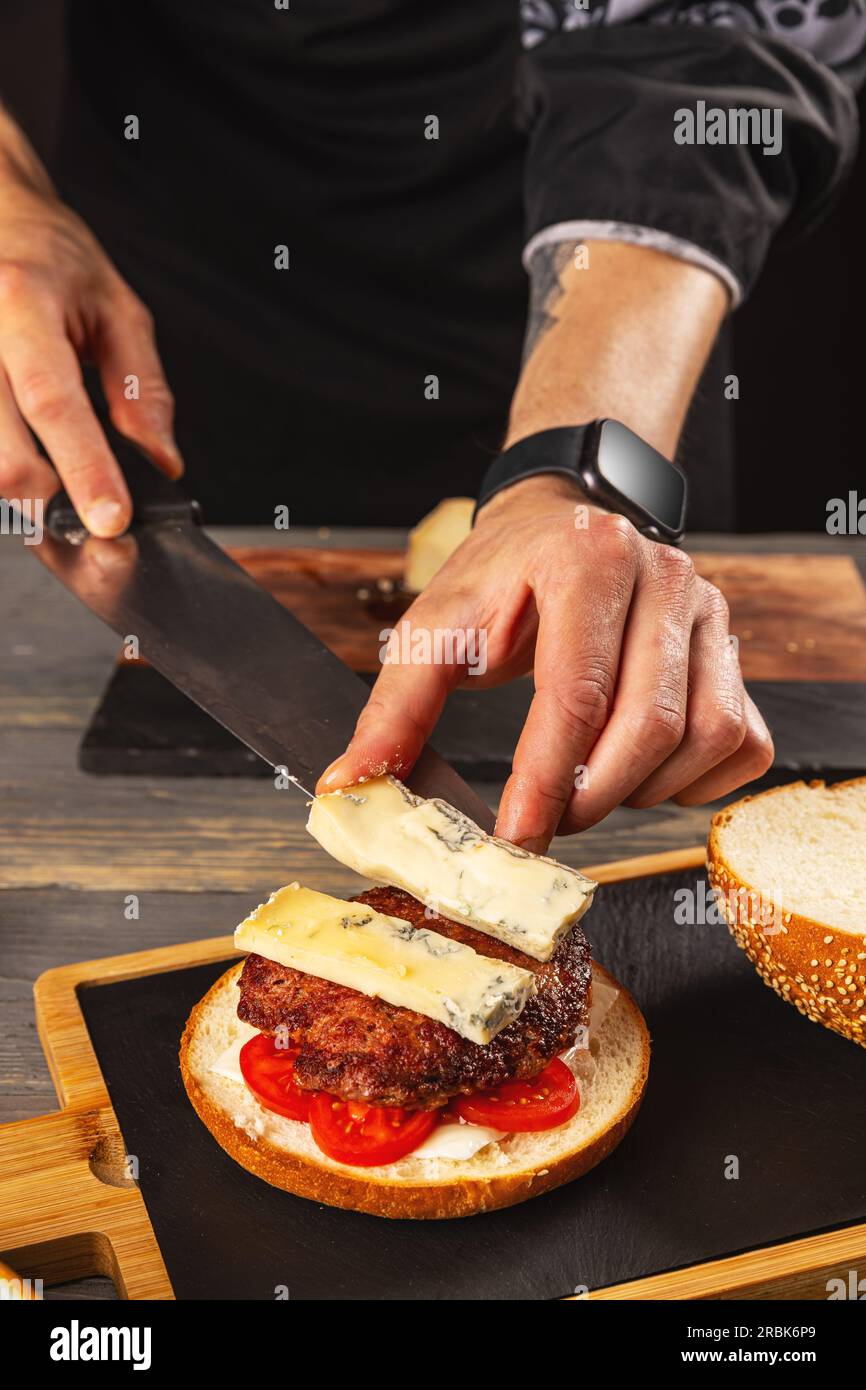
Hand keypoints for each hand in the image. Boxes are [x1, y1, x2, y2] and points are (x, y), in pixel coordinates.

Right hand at [0, 124, 180, 536]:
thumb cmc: (51, 259)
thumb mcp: (117, 308)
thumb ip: (141, 388)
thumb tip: (161, 458)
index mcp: (23, 301)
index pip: (54, 400)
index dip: (84, 468)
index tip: (110, 517)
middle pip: (0, 448)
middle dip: (42, 496)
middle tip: (77, 502)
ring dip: (13, 487)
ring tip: (43, 472)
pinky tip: (17, 448)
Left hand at [317, 474, 772, 849]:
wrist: (560, 522)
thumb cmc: (498, 579)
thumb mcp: (435, 627)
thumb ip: (394, 708)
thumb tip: (349, 786)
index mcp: (585, 561)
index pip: (577, 692)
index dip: (546, 778)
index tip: (518, 836)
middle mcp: (664, 577)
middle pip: (651, 723)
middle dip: (594, 795)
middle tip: (549, 820)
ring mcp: (710, 611)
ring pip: (706, 736)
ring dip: (644, 790)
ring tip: (589, 788)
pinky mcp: (733, 647)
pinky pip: (740, 740)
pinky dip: (694, 782)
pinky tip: (641, 774)